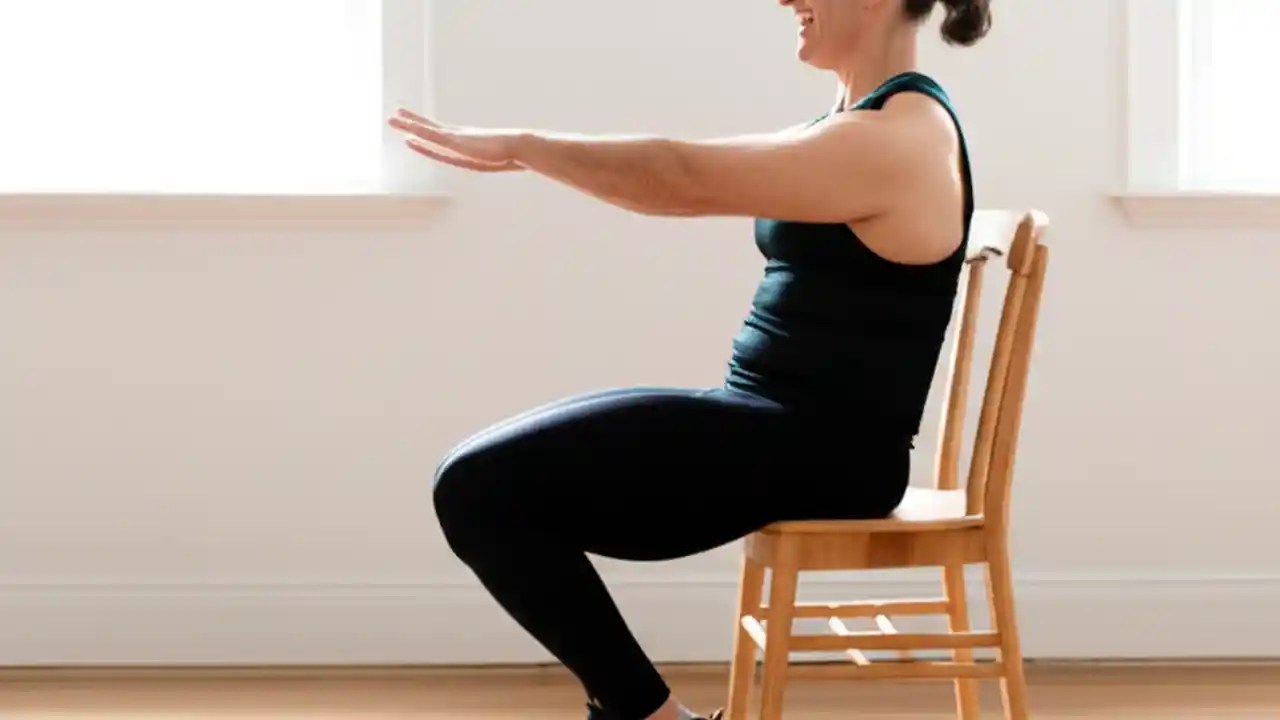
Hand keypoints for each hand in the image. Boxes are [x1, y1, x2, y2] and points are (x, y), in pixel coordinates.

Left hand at [387, 109, 524, 171]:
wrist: (518, 146)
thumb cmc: (512, 154)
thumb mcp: (498, 159)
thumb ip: (497, 157)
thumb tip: (507, 159)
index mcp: (465, 142)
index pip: (440, 135)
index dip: (425, 130)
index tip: (413, 127)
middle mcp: (458, 137)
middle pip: (430, 127)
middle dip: (412, 121)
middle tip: (397, 113)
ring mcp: (455, 138)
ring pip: (426, 129)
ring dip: (408, 124)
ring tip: (392, 118)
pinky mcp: (455, 141)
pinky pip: (432, 135)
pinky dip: (418, 131)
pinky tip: (407, 130)